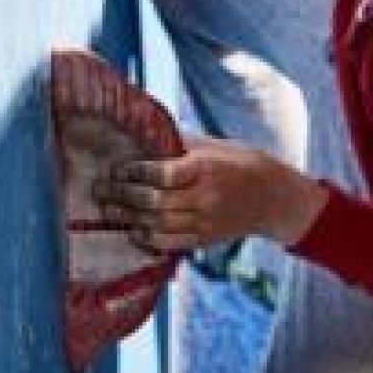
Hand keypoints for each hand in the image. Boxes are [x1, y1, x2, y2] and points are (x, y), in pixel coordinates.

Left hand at [93, 136, 327, 253]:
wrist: (273, 196)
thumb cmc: (238, 162)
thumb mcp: (213, 146)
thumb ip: (179, 143)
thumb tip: (142, 129)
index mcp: (207, 169)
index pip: (163, 173)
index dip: (135, 173)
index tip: (117, 167)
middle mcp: (206, 197)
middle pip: (155, 201)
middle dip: (123, 196)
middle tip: (99, 189)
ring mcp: (205, 221)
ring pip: (159, 225)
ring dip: (129, 217)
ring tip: (108, 208)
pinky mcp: (205, 239)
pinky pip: (170, 244)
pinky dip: (147, 239)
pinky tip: (131, 230)